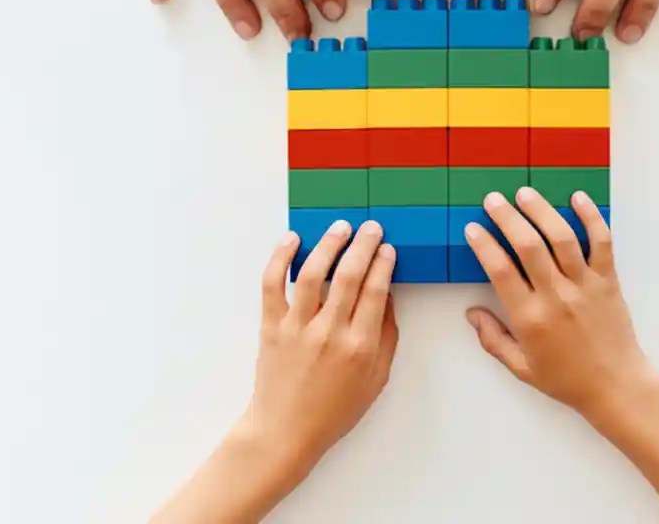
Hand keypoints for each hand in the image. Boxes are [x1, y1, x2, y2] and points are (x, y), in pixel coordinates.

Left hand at [246, 220, 397, 473]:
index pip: (375, 291)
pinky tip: (291, 240)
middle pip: (348, 275)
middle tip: (371, 228)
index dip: (383, 264)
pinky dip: (279, 258)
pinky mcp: (271, 327)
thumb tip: (386, 298)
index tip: (388, 248)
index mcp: (359, 346)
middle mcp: (329, 333)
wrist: (286, 431)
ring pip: (311, 273)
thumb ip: (385, 337)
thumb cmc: (334, 409)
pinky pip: (272, 284)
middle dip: (363, 245)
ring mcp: (297, 328)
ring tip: (340, 227)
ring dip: (328, 244)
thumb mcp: (376, 379)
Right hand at [463, 189, 658, 522]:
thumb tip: (471, 312)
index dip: (484, 245)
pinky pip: (601, 242)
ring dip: (541, 211)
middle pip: (528, 245)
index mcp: (530, 318)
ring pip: (562, 237)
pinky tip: (577, 198)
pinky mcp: (608, 281)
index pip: (500, 271)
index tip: (473, 228)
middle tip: (493, 199)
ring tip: (525, 193)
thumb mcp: (520, 366)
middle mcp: (556, 296)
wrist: (615, 386)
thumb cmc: (565, 379)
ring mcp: (585, 286)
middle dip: (507, 217)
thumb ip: (492, 338)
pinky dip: (591, 217)